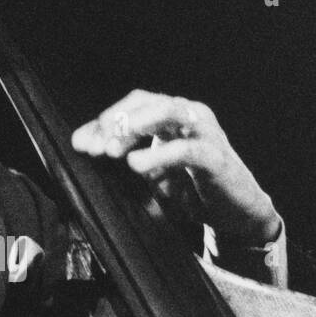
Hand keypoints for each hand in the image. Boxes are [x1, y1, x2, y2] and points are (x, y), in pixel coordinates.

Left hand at [71, 89, 280, 243]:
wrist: (235, 214)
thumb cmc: (192, 188)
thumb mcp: (149, 171)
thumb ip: (121, 154)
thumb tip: (80, 141)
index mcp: (172, 117)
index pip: (134, 104)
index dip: (106, 119)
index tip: (80, 143)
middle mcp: (189, 116)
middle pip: (149, 102)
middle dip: (118, 121)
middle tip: (95, 146)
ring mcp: (206, 133)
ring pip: (169, 112)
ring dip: (137, 127)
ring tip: (112, 150)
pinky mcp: (217, 157)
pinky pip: (187, 148)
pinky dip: (160, 154)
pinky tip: (137, 165)